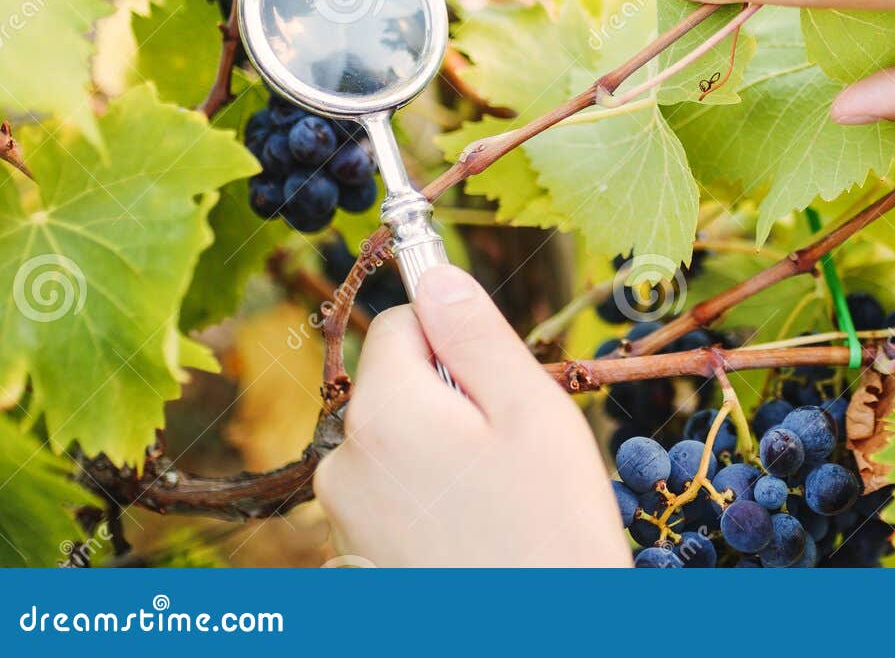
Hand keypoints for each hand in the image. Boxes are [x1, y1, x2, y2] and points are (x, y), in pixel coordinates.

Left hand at [314, 265, 628, 567]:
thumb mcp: (531, 413)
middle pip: (395, 384)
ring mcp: (344, 517)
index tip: (499, 378)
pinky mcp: (355, 557)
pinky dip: (427, 500)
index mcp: (385, 412)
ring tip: (497, 498)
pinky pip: (391, 494)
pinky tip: (473, 533)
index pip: (401, 322)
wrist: (543, 640)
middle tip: (510, 447)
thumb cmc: (550, 528)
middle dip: (449, 398)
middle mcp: (344, 461)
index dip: (456, 338)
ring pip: (395, 440)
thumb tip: (437, 273)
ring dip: (439, 450)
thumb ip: (476, 335)